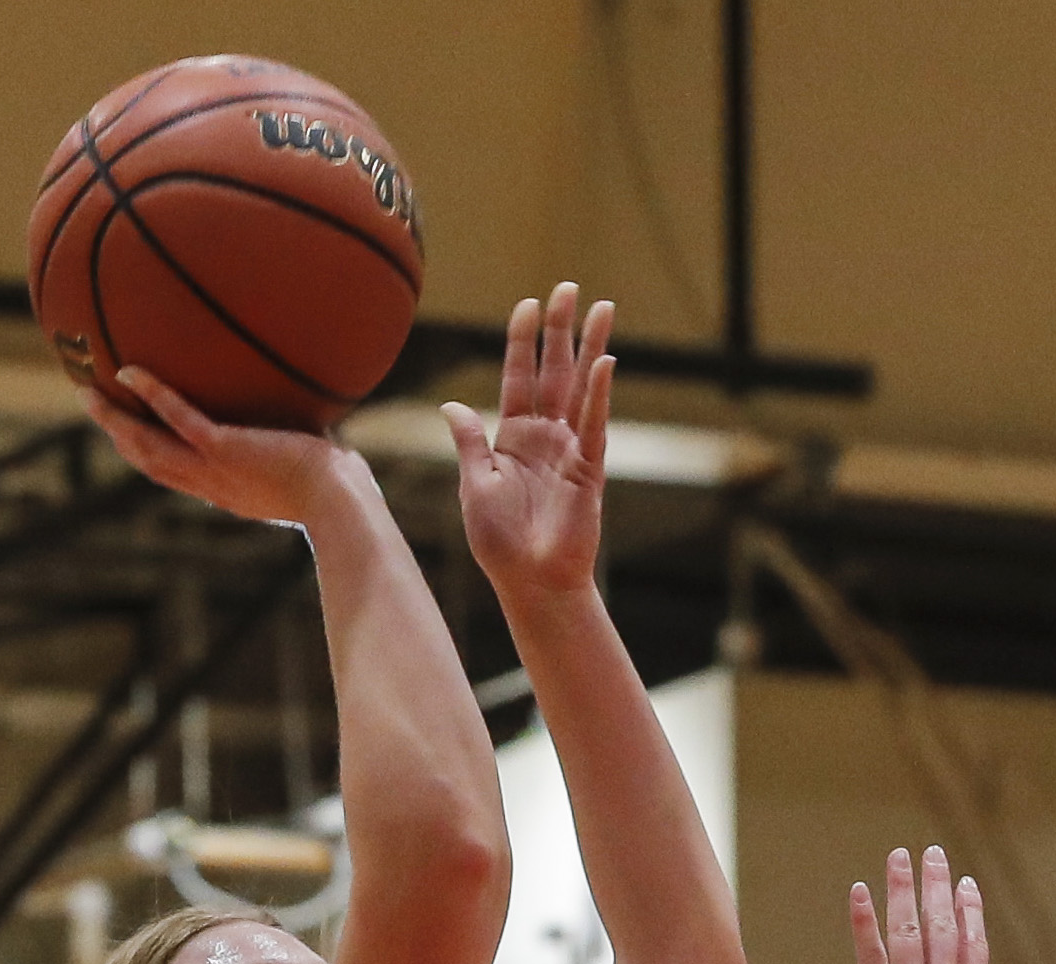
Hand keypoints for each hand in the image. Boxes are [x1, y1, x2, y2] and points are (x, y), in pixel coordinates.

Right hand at [85, 365, 364, 528]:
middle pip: (148, 461)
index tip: (132, 435)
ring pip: (148, 445)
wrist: (340, 503)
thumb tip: (321, 418)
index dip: (149, 453)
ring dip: (115, 418)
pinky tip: (130, 370)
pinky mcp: (224, 449)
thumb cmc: (338, 490)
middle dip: (118, 434)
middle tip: (93, 406)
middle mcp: (211, 484)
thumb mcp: (310, 466)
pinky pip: (178, 418)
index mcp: (225, 491)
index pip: (178, 473)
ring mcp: (213, 468)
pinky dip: (153, 394)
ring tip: (88, 392)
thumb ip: (300, 443)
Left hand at [448, 285, 613, 603]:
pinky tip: (603, 363)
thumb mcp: (474, 485)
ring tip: (601, 308)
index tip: (528, 305)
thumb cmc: (499, 543)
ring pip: (580, 388)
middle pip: (554, 371)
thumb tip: (451, 406)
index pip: (519, 377)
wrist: (530, 582)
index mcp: (513, 438)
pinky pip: (594, 425)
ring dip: (589, 348)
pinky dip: (598, 395)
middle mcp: (544, 437)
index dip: (523, 341)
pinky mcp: (588, 470)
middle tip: (569, 288)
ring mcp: (570, 450)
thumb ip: (470, 443)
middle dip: (561, 329)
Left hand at [851, 845, 1047, 963]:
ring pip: (908, 930)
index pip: (973, 945)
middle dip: (937, 886)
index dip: (970, 911)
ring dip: (903, 890)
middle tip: (932, 852)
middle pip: (942, 926)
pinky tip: (858, 892)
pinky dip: (864, 922)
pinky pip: (871, 956)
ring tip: (898, 857)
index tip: (966, 884)